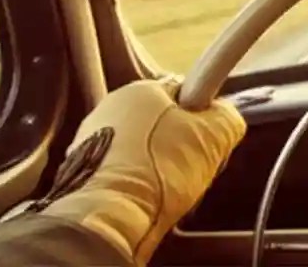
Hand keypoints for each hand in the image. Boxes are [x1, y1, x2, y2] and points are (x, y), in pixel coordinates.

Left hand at [27, 79, 245, 265]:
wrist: (109, 217)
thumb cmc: (160, 173)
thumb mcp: (216, 137)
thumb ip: (228, 116)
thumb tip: (226, 117)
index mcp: (141, 89)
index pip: (185, 94)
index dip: (203, 119)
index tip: (208, 142)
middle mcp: (109, 106)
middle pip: (161, 123)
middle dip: (179, 145)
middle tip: (192, 169)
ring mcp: (88, 139)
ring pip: (140, 149)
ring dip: (156, 166)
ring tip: (167, 191)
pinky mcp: (78, 170)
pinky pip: (119, 171)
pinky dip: (133, 183)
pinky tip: (144, 200)